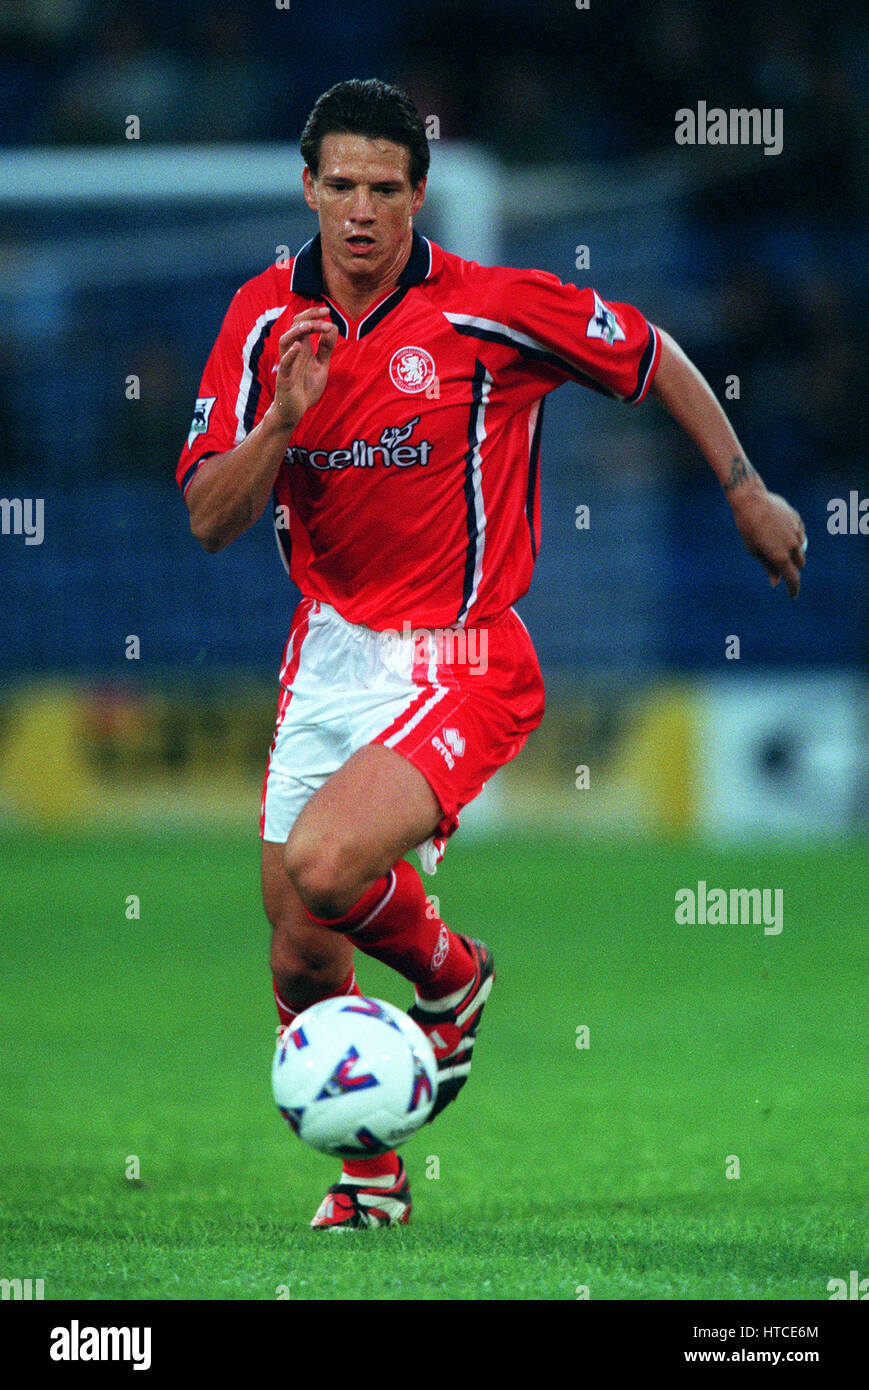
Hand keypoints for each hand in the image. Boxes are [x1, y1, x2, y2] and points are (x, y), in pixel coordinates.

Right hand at [268, 306, 337, 429]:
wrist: (295, 411)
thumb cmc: (306, 388)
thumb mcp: (321, 366)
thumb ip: (326, 349)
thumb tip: (333, 327)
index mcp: (302, 348)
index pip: (303, 323)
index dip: (314, 314)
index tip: (328, 311)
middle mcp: (293, 352)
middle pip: (294, 326)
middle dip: (309, 318)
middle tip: (325, 315)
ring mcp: (287, 364)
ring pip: (284, 341)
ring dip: (297, 331)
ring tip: (310, 327)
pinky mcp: (284, 379)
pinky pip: (284, 364)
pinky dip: (290, 354)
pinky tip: (298, 347)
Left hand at [730, 486, 806, 597]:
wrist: (752, 500)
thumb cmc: (748, 528)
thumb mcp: (754, 550)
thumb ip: (768, 566)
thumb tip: (775, 582)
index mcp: (780, 556)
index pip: (793, 578)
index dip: (793, 588)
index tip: (792, 595)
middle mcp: (792, 545)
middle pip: (800, 563)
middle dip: (793, 566)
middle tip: (779, 563)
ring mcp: (797, 531)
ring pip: (801, 547)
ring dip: (793, 550)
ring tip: (775, 541)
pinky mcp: (797, 519)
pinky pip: (799, 532)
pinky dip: (793, 535)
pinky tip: (781, 529)